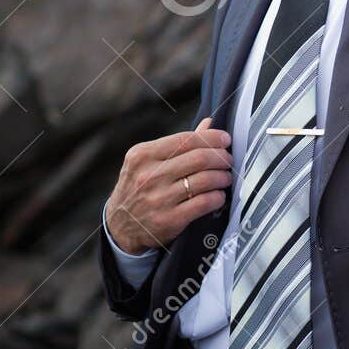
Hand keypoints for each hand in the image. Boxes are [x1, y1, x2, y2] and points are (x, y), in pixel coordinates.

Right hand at [104, 117, 231, 253]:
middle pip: (198, 158)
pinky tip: (219, 196)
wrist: (120, 225)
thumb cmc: (139, 187)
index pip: (185, 140)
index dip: (211, 138)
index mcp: (143, 155)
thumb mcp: (148, 162)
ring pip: (204, 180)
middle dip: (220, 157)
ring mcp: (158, 198)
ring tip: (226, 177)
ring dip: (222, 177)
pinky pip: (203, 203)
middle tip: (228, 160)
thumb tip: (209, 124)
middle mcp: (149, 175)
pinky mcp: (168, 220)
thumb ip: (178, 144)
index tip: (225, 139)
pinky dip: (217, 197)